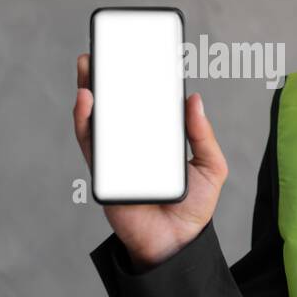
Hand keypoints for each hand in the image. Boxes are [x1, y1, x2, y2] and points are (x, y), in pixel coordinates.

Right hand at [74, 53, 228, 269]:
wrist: (177, 245)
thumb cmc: (195, 209)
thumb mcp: (211, 166)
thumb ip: (202, 134)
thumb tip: (194, 97)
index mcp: (158, 140)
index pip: (144, 104)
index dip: (137, 80)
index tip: (134, 52)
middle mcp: (133, 145)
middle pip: (115, 106)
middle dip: (104, 78)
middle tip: (100, 51)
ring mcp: (116, 158)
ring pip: (96, 119)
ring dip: (89, 91)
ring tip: (88, 67)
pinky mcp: (103, 172)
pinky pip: (89, 143)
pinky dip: (85, 120)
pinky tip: (87, 99)